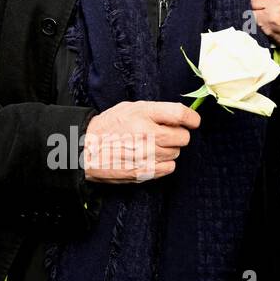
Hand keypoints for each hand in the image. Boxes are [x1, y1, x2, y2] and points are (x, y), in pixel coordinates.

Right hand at [84, 101, 199, 182]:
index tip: (193, 121)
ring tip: (151, 146)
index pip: (180, 114)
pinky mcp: (144, 172)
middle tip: (165, 134)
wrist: (86, 150)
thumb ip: (155, 111)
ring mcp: (146, 155)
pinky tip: (150, 157)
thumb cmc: (108, 127)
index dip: (192, 118)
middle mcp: (147, 134)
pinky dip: (164, 163)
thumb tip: (181, 118)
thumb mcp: (130, 108)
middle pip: (183, 137)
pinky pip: (169, 168)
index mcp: (143, 114)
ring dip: (169, 149)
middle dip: (179, 135)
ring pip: (176, 153)